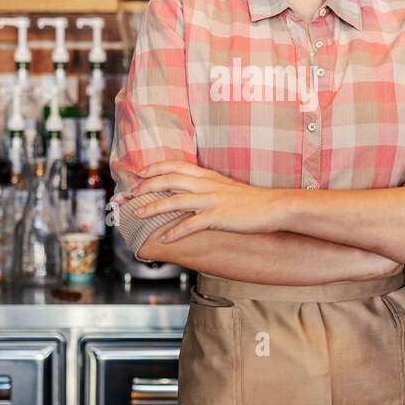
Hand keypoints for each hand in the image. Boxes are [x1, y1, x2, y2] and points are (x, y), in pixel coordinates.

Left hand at [127, 161, 286, 240]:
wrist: (275, 206)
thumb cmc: (252, 201)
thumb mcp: (227, 187)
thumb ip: (209, 187)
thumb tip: (193, 192)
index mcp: (208, 176)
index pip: (175, 165)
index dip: (155, 167)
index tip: (139, 173)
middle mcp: (207, 184)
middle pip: (169, 179)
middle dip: (146, 186)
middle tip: (129, 195)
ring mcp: (212, 200)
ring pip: (175, 200)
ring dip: (153, 207)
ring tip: (137, 214)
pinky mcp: (218, 216)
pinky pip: (191, 224)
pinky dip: (175, 232)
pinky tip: (163, 239)